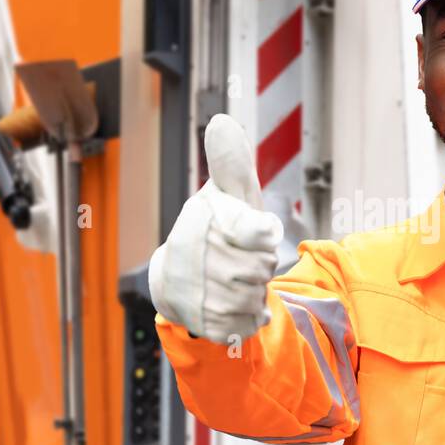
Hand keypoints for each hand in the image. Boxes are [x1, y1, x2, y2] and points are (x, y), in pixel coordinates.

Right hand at [148, 114, 282, 343]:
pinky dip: (249, 317)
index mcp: (205, 219)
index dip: (266, 235)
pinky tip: (234, 304)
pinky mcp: (199, 321)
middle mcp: (194, 254)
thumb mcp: (228, 193)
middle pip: (263, 268)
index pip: (262, 235)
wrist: (178, 279)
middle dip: (261, 265)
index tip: (256, 231)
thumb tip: (221, 120)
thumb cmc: (217, 227)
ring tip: (236, 280)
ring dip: (255, 292)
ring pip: (255, 297)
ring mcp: (194, 290)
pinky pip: (246, 324)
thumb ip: (232, 162)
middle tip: (242, 258)